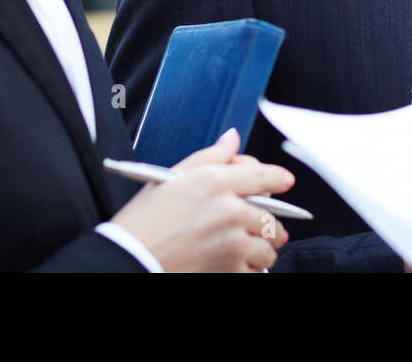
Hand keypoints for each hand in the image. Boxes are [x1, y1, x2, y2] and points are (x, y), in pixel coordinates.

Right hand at [112, 128, 295, 271]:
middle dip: (268, 222)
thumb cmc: (143, 221)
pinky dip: (250, 270)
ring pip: (268, 247)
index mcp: (215, 181)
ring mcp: (232, 243)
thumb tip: (232, 139)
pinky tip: (234, 265)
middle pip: (270, 215)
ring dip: (261, 249)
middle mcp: (229, 210)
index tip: (284, 183)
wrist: (127, 260)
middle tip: (259, 227)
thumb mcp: (171, 177)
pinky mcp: (229, 271)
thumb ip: (209, 157)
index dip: (278, 179)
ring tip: (245, 250)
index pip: (263, 176)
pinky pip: (256, 271)